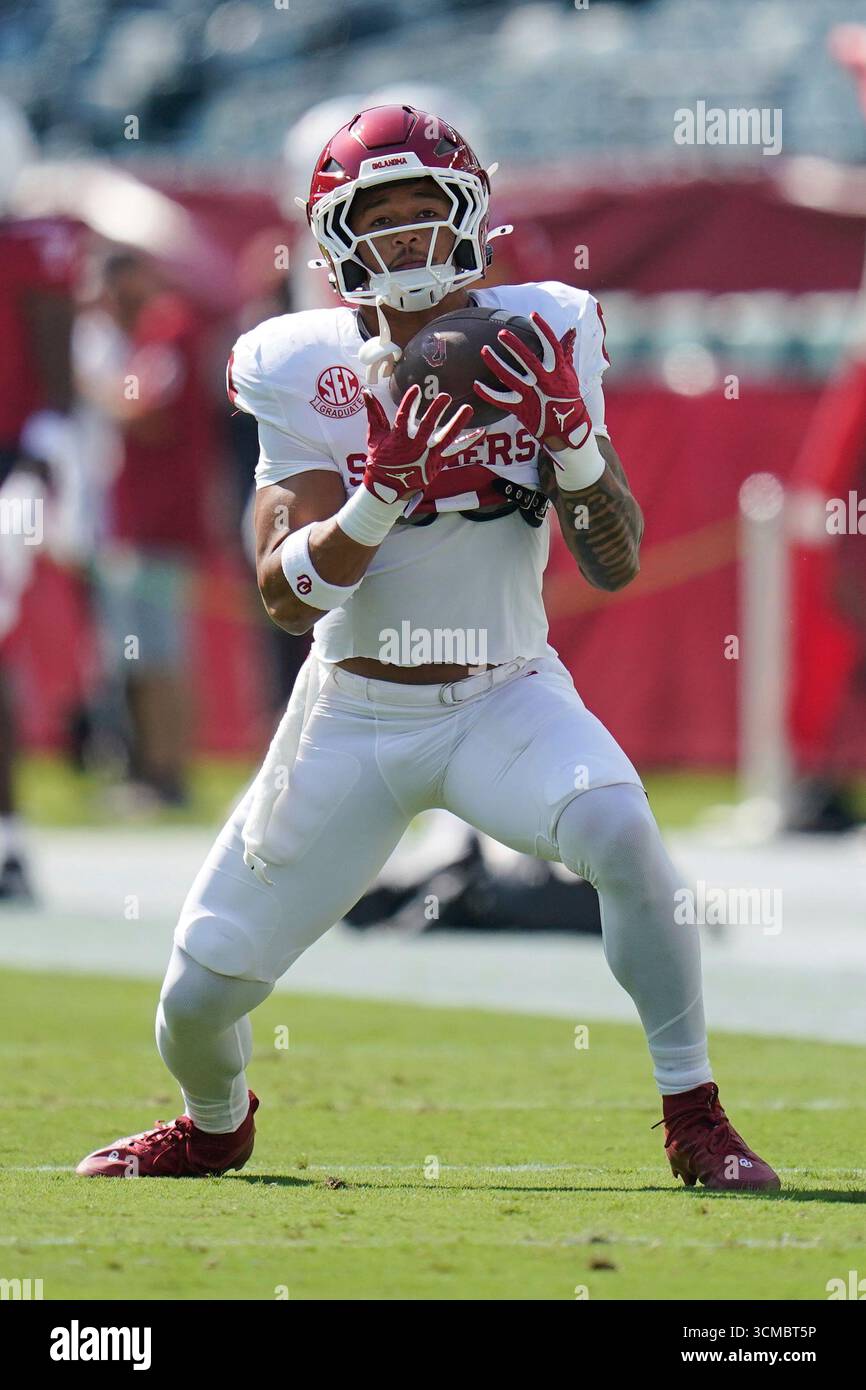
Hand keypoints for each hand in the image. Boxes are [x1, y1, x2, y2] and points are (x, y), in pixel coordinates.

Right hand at [361, 385, 479, 504]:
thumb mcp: (374, 437)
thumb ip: (374, 413)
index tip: (416, 390)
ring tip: (468, 409)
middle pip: (428, 426)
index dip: (410, 402)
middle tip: (445, 397)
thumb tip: (366, 391)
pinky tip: (481, 432)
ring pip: (446, 438)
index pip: (404, 417)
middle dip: (436, 411)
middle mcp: (415, 447)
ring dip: (457, 423)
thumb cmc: (380, 461)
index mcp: (398, 439)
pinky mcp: (438, 463)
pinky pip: (456, 451)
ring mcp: (428, 456)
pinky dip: (469, 442)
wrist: (388, 489)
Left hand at [473, 311, 591, 451]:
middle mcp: (544, 381)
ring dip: (496, 363)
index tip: (533, 315)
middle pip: (527, 359)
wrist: (568, 429)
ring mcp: (532, 395)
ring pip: (510, 377)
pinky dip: (488, 394)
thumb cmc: (569, 398)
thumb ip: (566, 351)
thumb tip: (571, 330)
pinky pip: (501, 400)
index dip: (543, 329)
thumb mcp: (570, 373)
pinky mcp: (522, 408)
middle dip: (514, 345)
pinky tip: (475, 384)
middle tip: (501, 333)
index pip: (551, 345)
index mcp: (558, 370)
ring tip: (484, 350)